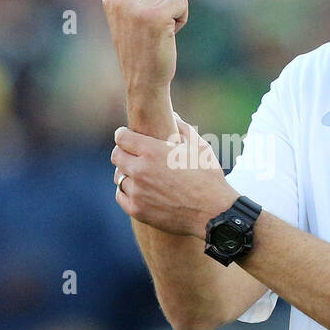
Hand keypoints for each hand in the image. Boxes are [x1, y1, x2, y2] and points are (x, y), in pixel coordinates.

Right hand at [102, 0, 187, 93]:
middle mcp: (120, 0)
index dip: (155, 0)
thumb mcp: (142, 16)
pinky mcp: (155, 16)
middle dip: (166, 5)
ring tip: (159, 34)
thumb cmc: (144, 50)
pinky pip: (182, 2)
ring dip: (174, 14)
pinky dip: (182, 19)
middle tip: (153, 31)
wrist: (144, 81)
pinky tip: (169, 35)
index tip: (144, 24)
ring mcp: (136, 7)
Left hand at [111, 116, 238, 238]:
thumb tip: (173, 116)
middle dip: (123, 153)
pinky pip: (121, 196)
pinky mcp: (137, 210)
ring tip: (139, 175)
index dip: (124, 135)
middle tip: (133, 155)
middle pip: (116, 156)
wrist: (213, 213)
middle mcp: (140, 170)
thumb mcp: (199, 147)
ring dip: (127, 174)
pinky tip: (138, 190)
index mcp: (152, 151)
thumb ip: (183, 128)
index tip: (128, 136)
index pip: (122, 137)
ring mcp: (137, 192)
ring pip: (119, 177)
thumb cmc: (209, 178)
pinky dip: (127, 192)